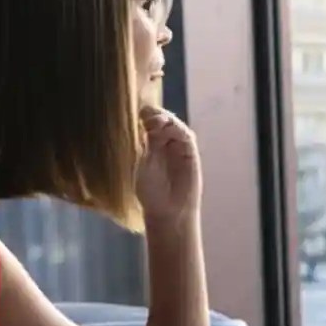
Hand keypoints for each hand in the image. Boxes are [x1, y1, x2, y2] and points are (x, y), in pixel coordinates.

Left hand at [136, 105, 201, 225]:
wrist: (167, 211)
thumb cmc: (151, 192)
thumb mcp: (141, 164)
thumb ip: (143, 144)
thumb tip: (137, 123)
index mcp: (151, 143)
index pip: (148, 122)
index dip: (144, 115)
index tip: (134, 114)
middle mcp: (166, 142)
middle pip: (162, 119)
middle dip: (154, 114)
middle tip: (144, 116)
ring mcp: (179, 147)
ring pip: (174, 125)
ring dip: (165, 119)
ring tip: (154, 122)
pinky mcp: (191, 153)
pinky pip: (186, 136)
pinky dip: (178, 128)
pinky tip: (167, 127)